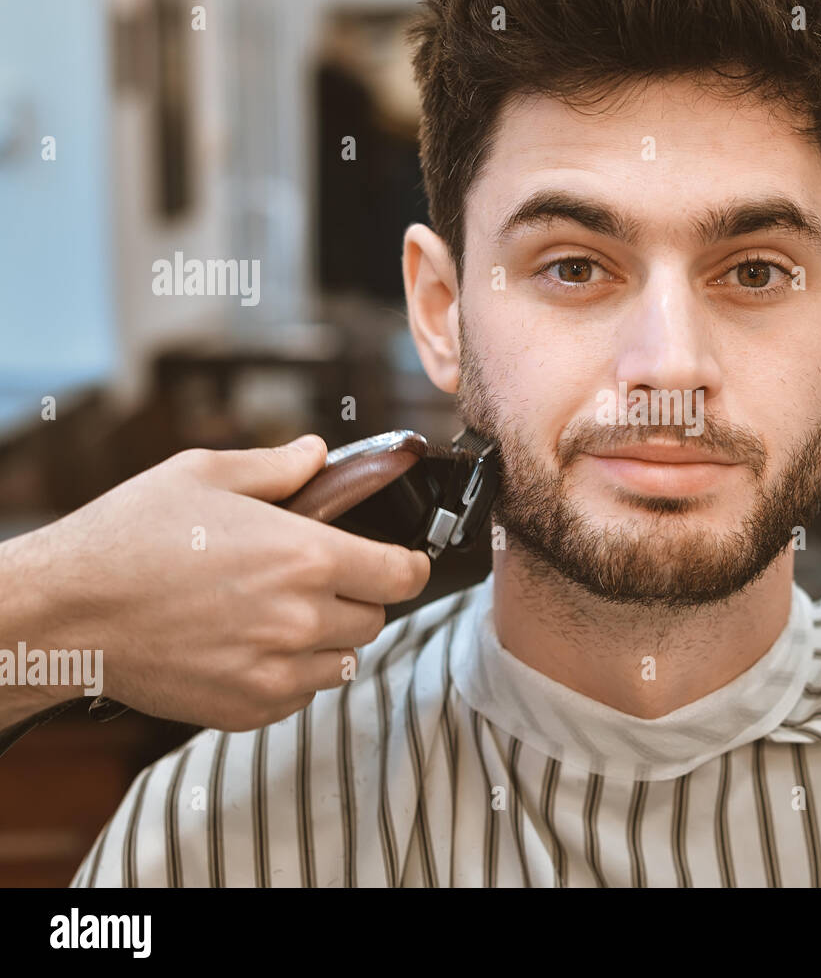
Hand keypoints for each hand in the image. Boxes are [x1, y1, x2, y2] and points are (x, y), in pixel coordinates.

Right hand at [0, 436, 429, 731]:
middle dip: (359, 597)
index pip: (403, 574)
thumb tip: (320, 454)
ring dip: (329, 640)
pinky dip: (291, 676)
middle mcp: (301, 620)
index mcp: (306, 557)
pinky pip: (301, 697)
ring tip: (284, 614)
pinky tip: (253, 646)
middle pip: (375, 618)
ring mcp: (275, 672)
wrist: (66, 612)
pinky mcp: (247, 709)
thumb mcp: (205, 474)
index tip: (404, 561)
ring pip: (343, 662)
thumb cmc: (130, 536)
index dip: (410, 565)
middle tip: (320, 580)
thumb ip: (279, 466)